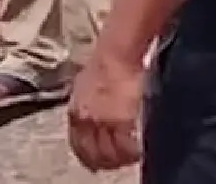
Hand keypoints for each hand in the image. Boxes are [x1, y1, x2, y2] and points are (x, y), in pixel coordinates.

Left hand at [66, 46, 144, 171]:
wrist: (117, 52)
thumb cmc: (105, 62)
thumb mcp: (84, 86)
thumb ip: (85, 105)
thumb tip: (89, 118)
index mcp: (75, 113)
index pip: (79, 146)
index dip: (88, 157)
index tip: (96, 162)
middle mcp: (86, 121)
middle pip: (94, 153)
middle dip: (106, 160)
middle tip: (117, 161)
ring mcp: (103, 122)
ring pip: (112, 153)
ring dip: (121, 157)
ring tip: (131, 155)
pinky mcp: (122, 121)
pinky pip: (128, 147)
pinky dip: (134, 152)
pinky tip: (140, 150)